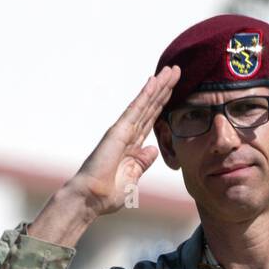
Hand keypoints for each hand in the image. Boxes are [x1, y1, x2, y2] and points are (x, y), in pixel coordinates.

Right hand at [66, 65, 180, 217]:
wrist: (91, 199)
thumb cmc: (107, 193)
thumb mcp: (133, 177)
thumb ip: (142, 162)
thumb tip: (153, 150)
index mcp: (133, 146)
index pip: (152, 120)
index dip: (163, 104)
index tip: (175, 89)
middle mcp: (128, 135)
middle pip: (151, 107)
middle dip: (164, 89)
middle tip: (177, 70)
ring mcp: (123, 131)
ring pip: (145, 104)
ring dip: (158, 86)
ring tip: (172, 70)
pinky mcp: (118, 131)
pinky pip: (135, 109)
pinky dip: (145, 95)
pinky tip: (154, 81)